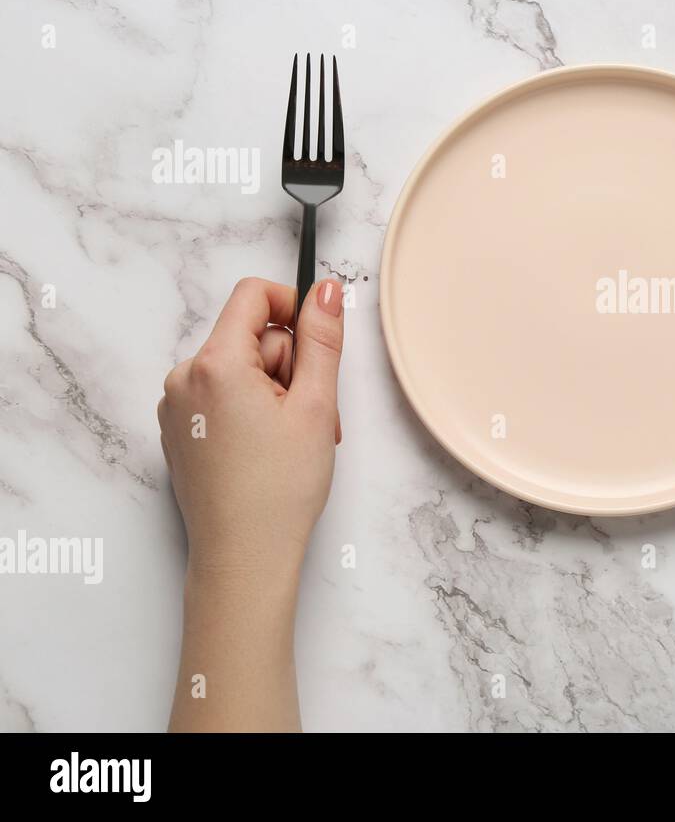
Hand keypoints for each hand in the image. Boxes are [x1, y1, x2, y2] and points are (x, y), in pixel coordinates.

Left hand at [160, 276, 343, 731]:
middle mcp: (185, 379)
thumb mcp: (316, 405)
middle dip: (289, 364)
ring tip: (295, 438)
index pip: (253, 295)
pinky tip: (270, 450)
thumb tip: (324, 291)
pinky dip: (252, 412)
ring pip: (239, 369)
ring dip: (275, 391)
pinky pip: (222, 398)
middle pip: (249, 336)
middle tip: (312, 413)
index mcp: (215, 364)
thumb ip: (321, 340)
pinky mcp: (179, 432)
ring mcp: (176, 408)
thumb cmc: (279, 489)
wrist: (244, 557)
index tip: (319, 339)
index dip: (293, 305)